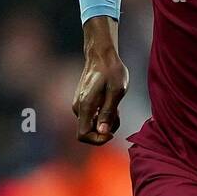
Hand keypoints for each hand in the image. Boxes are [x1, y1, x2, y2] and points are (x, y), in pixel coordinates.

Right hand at [73, 17, 128, 144]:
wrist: (102, 55)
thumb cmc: (111, 71)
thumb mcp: (116, 92)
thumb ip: (108, 113)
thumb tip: (102, 131)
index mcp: (85, 106)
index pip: (83, 135)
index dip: (98, 139)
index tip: (111, 131)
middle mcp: (78, 108)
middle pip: (89, 132)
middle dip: (105, 129)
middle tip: (118, 113)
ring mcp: (79, 105)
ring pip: (92, 125)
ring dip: (107, 122)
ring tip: (117, 106)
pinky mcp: (82, 103)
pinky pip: (92, 117)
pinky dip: (103, 116)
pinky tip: (112, 104)